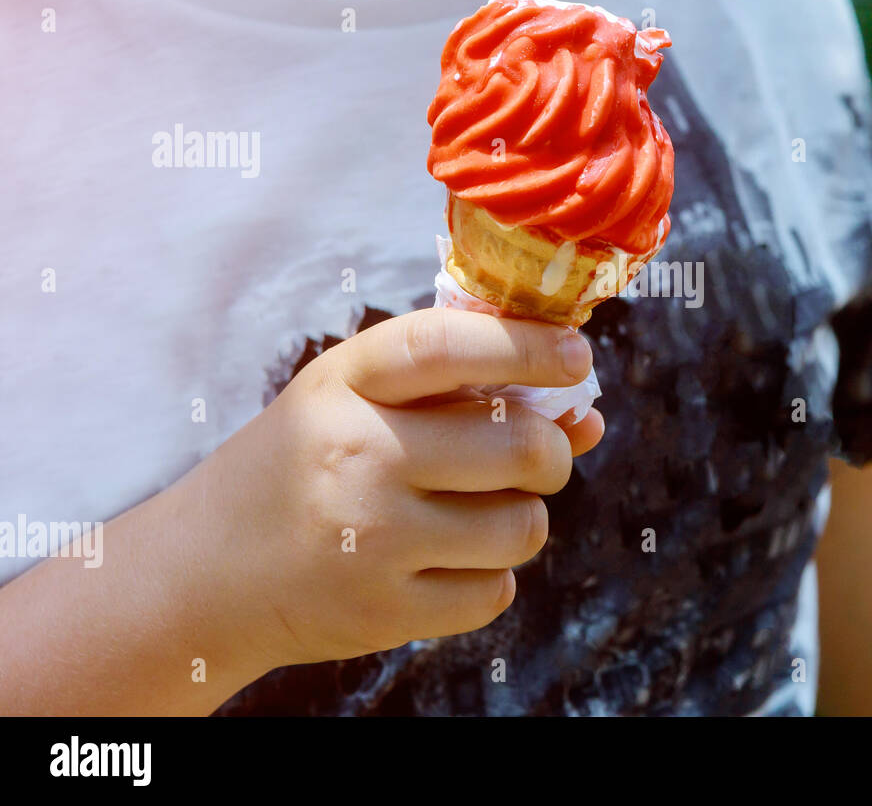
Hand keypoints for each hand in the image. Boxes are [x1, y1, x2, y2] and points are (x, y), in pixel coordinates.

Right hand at [192, 307, 601, 668]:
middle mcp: (357, 454)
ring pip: (522, 524)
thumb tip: (586, 418)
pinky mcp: (383, 611)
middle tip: (535, 455)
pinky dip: (491, 576)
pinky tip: (450, 560)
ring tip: (480, 512)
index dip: (528, 344)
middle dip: (550, 451)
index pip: (450, 346)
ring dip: (522, 517)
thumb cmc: (300, 470)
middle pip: (520, 445)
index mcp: (344, 384)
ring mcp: (371, 538)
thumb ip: (462, 397)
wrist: (201, 574)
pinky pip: (496, 590)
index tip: (576, 354)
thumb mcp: (355, 405)